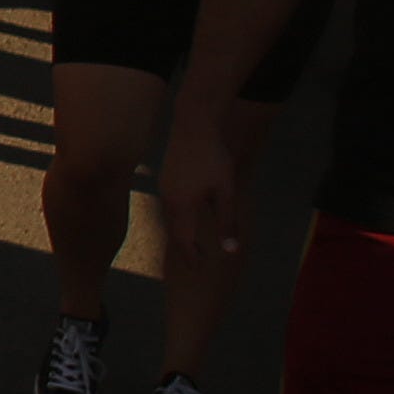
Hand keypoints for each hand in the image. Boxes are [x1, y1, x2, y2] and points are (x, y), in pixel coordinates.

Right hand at [160, 115, 241, 287]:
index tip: (198, 269)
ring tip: (191, 241)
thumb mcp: (226, 192)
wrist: (194, 125)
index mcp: (182, 207)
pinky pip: (170, 205)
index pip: (183, 241)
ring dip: (181, 231)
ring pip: (170, 218)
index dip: (191, 256)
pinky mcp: (164, 178)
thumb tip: (230, 251)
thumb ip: (227, 222)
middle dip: (184, 247)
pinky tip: (188, 214)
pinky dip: (178, 217)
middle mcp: (168, 200)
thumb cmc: (213, 158)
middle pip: (173, 232)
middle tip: (196, 260)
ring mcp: (163, 188)